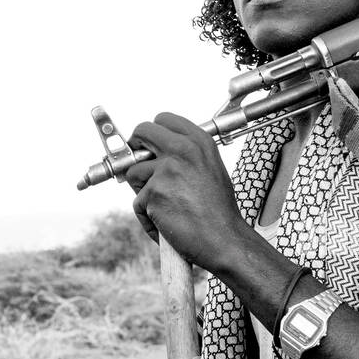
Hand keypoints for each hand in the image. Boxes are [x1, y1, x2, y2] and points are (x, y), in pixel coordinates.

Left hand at [124, 112, 247, 272]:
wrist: (224, 239)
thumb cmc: (219, 211)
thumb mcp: (211, 169)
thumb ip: (187, 156)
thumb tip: (156, 152)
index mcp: (200, 141)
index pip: (164, 119)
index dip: (152, 133)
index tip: (148, 145)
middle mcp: (183, 150)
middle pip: (142, 131)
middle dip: (134, 148)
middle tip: (137, 164)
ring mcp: (167, 170)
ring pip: (133, 172)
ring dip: (142, 190)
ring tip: (165, 207)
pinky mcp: (154, 192)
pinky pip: (137, 202)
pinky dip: (147, 216)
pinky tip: (166, 222)